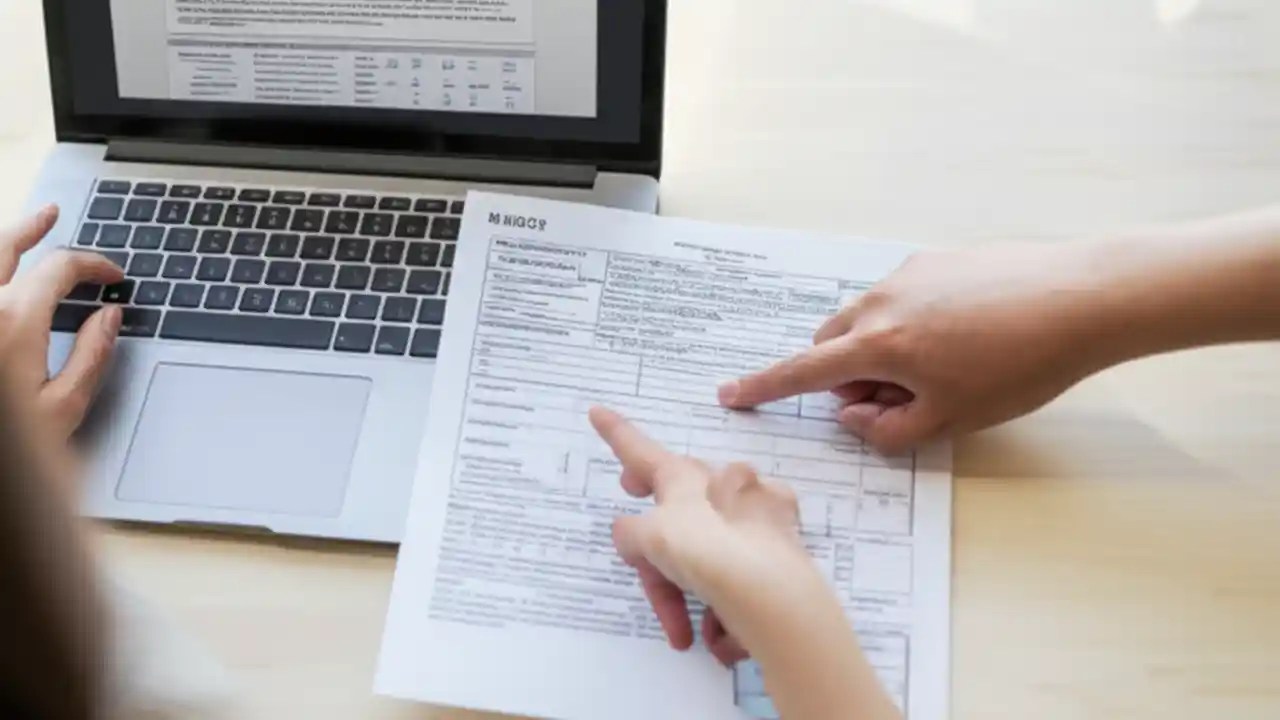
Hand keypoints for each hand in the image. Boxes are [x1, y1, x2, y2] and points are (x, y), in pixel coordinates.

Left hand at [0, 206, 124, 441]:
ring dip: (2, 241)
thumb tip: (108, 318)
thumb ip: (90, 356)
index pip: (59, 268)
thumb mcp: (60, 409)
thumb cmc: (6, 450)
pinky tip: (0, 281)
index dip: (92, 265)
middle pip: (5, 246)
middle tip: (52, 216)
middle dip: (34, 227)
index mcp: (14, 320)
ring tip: (18, 231)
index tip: (111, 276)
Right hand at [590, 406, 819, 665]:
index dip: (615, 433)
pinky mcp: (785, 548)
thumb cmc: (704, 551)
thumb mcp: (649, 538)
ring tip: (689, 634)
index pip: (640, 451)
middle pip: (678, 517)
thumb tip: (637, 535)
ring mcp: (758, 515)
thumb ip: (633, 533)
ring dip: (692, 597)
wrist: (772, 591)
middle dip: (660, 556)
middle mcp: (723, 486)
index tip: (597, 409)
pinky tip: (724, 636)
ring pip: (709, 556)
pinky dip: (727, 607)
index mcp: (686, 477)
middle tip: (647, 572)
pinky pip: (743, 577)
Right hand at [718, 242, 1108, 453]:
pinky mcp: (938, 260)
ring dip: (880, 350)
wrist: (1082, 298)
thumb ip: (888, 428)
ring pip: (867, 320)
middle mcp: (881, 301)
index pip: (803, 372)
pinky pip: (901, 297)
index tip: (732, 394)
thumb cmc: (1020, 365)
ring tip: (945, 369)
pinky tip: (967, 335)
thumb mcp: (951, 420)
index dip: (764, 388)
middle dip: (846, 377)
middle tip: (900, 402)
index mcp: (878, 345)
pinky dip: (911, 324)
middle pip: (832, 343)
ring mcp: (909, 275)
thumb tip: (854, 415)